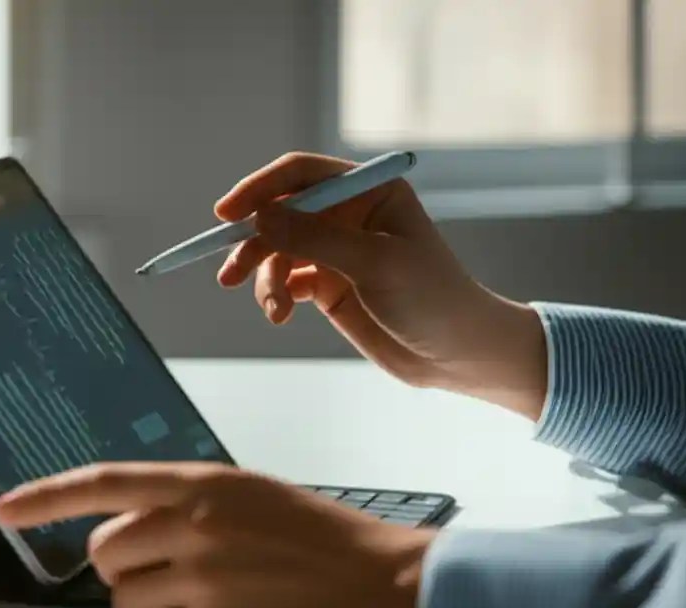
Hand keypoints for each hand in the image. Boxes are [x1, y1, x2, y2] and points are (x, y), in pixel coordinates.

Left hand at [0, 462, 434, 607]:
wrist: (381, 582)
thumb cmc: (319, 534)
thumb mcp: (246, 492)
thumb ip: (183, 500)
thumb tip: (125, 524)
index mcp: (202, 481)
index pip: (102, 482)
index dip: (44, 496)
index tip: (4, 509)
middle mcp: (194, 523)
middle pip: (103, 551)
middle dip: (121, 563)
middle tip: (166, 565)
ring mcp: (202, 577)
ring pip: (122, 596)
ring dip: (146, 598)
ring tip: (202, 591)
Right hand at [215, 152, 546, 419]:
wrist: (457, 353)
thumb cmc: (432, 298)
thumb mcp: (374, 264)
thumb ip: (315, 238)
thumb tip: (259, 216)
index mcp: (369, 190)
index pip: (301, 175)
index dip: (260, 189)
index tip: (227, 213)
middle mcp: (349, 214)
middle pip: (281, 214)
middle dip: (255, 243)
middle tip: (231, 273)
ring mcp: (336, 250)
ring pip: (278, 251)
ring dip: (266, 278)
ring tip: (274, 308)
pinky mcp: (329, 285)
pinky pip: (286, 280)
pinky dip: (276, 296)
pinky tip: (281, 315)